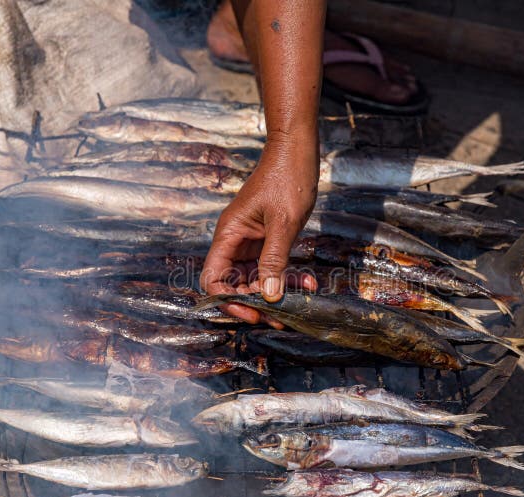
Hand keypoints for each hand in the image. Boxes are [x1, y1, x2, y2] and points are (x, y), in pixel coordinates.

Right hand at [200, 133, 318, 323]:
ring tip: (298, 304)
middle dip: (256, 303)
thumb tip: (268, 297)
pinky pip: (274, 266)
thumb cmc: (286, 179)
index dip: (229, 300)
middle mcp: (236, 241)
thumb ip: (274, 260)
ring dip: (276, 293)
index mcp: (228, 235)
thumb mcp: (283, 223)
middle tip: (280, 318)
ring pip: (257, 279)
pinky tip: (309, 284)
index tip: (253, 313)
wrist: (298, 151)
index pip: (214, 278)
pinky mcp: (269, 240)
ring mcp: (253, 242)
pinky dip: (289, 277)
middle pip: (235, 284)